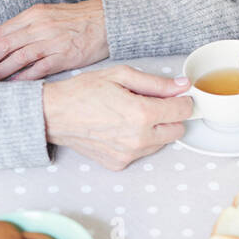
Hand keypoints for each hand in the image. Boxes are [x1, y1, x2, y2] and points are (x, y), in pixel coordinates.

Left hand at [0, 0, 107, 80]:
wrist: (107, 21)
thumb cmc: (78, 19)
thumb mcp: (49, 14)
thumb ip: (28, 26)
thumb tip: (6, 43)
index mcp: (33, 14)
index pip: (0, 32)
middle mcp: (39, 26)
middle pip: (4, 46)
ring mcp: (51, 41)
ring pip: (17, 59)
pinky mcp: (64, 56)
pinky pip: (37, 69)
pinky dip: (22, 79)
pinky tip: (12, 86)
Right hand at [42, 66, 192, 169]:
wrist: (55, 114)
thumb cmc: (85, 91)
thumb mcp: (121, 75)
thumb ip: (156, 83)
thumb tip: (182, 85)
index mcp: (142, 114)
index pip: (183, 111)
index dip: (183, 100)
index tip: (177, 96)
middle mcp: (138, 139)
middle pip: (177, 131)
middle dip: (171, 116)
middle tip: (154, 104)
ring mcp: (128, 154)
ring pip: (161, 143)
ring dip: (156, 130)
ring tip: (133, 114)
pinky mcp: (118, 163)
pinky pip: (141, 152)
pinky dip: (139, 141)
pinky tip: (121, 128)